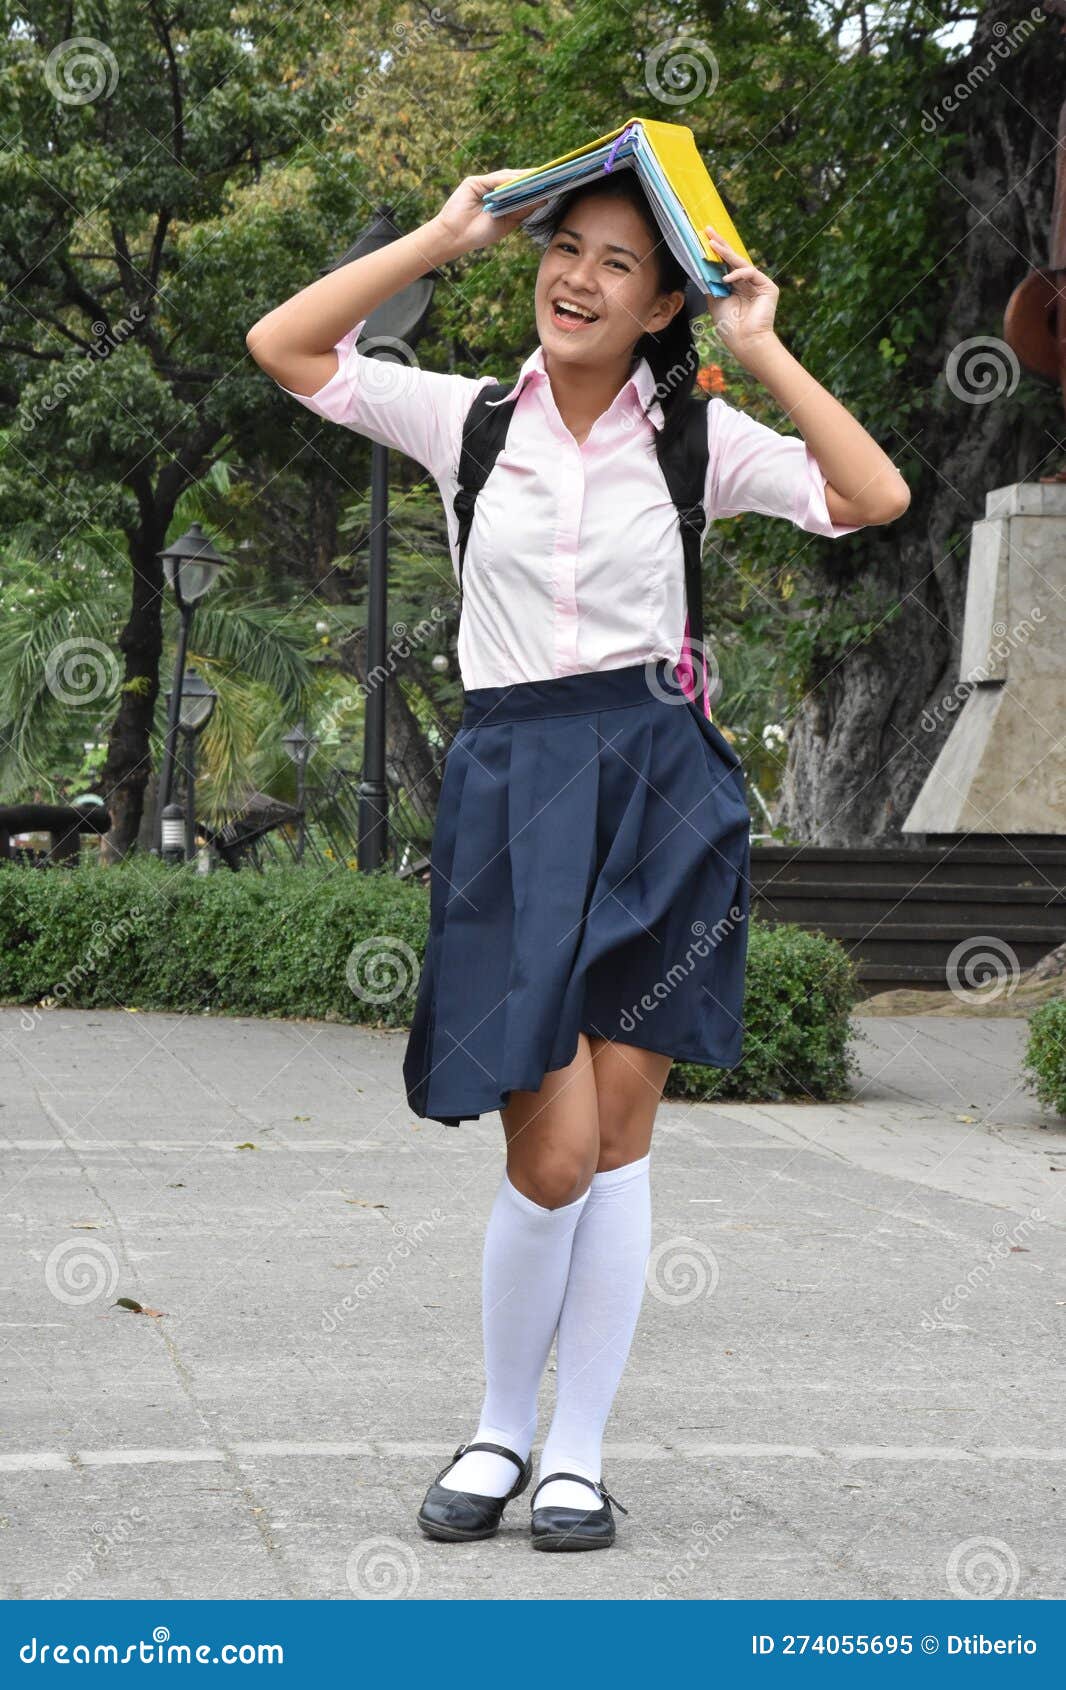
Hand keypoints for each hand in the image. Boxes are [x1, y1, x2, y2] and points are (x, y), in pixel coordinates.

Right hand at [431, 170, 546, 258]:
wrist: (455, 238)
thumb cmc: (479, 234)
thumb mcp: (508, 222)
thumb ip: (524, 209)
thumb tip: (544, 198)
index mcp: (501, 199)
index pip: (521, 188)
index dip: (536, 185)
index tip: (554, 183)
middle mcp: (493, 189)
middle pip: (515, 180)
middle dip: (532, 178)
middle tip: (551, 175)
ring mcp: (483, 184)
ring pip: (505, 177)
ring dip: (521, 177)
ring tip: (538, 177)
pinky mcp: (473, 182)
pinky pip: (493, 179)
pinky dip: (505, 180)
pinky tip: (518, 181)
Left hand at [705, 225, 778, 360]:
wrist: (745, 342)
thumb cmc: (730, 326)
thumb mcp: (715, 301)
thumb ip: (711, 284)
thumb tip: (702, 267)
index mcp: (736, 286)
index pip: (725, 265)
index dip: (716, 252)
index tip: (703, 239)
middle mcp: (747, 282)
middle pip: (733, 258)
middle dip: (720, 244)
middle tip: (708, 230)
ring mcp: (758, 284)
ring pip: (741, 263)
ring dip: (726, 253)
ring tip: (712, 245)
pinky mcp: (768, 287)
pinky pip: (751, 272)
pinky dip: (738, 274)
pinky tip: (727, 279)